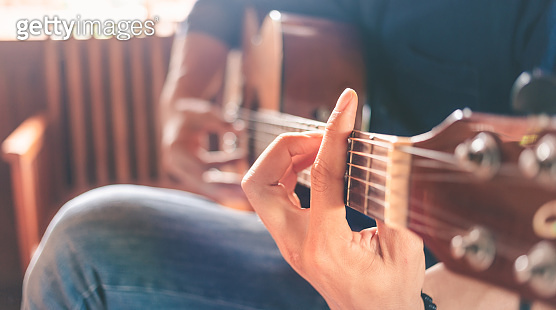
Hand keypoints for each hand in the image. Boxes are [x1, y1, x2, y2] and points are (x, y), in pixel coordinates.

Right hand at [162, 98, 249, 209]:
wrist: (175, 113)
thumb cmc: (191, 112)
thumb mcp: (205, 113)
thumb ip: (222, 122)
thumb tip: (242, 130)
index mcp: (177, 150)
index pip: (201, 171)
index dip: (221, 180)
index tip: (240, 184)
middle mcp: (177, 163)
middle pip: (204, 183)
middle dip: (225, 190)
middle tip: (245, 198)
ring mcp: (183, 169)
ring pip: (207, 184)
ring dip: (226, 189)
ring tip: (246, 196)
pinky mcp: (191, 170)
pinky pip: (209, 178)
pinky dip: (224, 180)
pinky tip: (241, 185)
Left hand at [242, 89, 425, 308]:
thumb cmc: (391, 291)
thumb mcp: (404, 247)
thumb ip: (393, 201)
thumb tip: (384, 157)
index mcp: (328, 243)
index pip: (322, 173)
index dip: (335, 132)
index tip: (346, 103)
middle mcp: (296, 242)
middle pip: (259, 182)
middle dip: (285, 147)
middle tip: (322, 139)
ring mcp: (288, 242)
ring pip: (259, 187)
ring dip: (284, 158)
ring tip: (321, 148)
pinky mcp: (289, 239)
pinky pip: (273, 195)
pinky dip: (288, 172)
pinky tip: (316, 166)